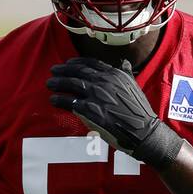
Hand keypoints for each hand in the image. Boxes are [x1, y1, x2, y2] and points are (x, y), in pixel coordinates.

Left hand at [47, 57, 182, 168]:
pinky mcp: (90, 110)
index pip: (90, 63)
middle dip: (63, 70)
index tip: (67, 63)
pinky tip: (53, 101)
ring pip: (71, 84)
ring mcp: (97, 95)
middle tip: (52, 71)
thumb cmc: (139, 111)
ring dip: (58, 83)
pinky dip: (59, 100)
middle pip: (77, 71)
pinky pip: (70, 102)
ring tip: (49, 84)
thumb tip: (124, 62)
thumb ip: (126, 72)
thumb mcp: (134, 86)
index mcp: (114, 74)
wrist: (143, 131)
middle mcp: (104, 81)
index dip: (76, 62)